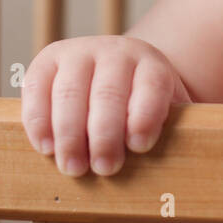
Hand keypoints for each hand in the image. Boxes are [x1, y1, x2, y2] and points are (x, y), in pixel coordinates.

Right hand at [20, 34, 190, 176]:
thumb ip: (173, 135)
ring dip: (69, 133)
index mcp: (152, 65)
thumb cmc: (143, 111)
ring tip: (73, 167)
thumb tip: (185, 171)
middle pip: (108, 91)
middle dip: (104, 134)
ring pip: (70, 91)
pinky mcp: (48, 61)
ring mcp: (79, 52)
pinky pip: (37, 87)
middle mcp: (116, 51)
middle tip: (104, 168)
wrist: (118, 77)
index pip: (152, 85)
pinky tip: (46, 146)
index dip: (146, 115)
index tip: (140, 146)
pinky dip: (39, 119)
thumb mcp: (166, 117)